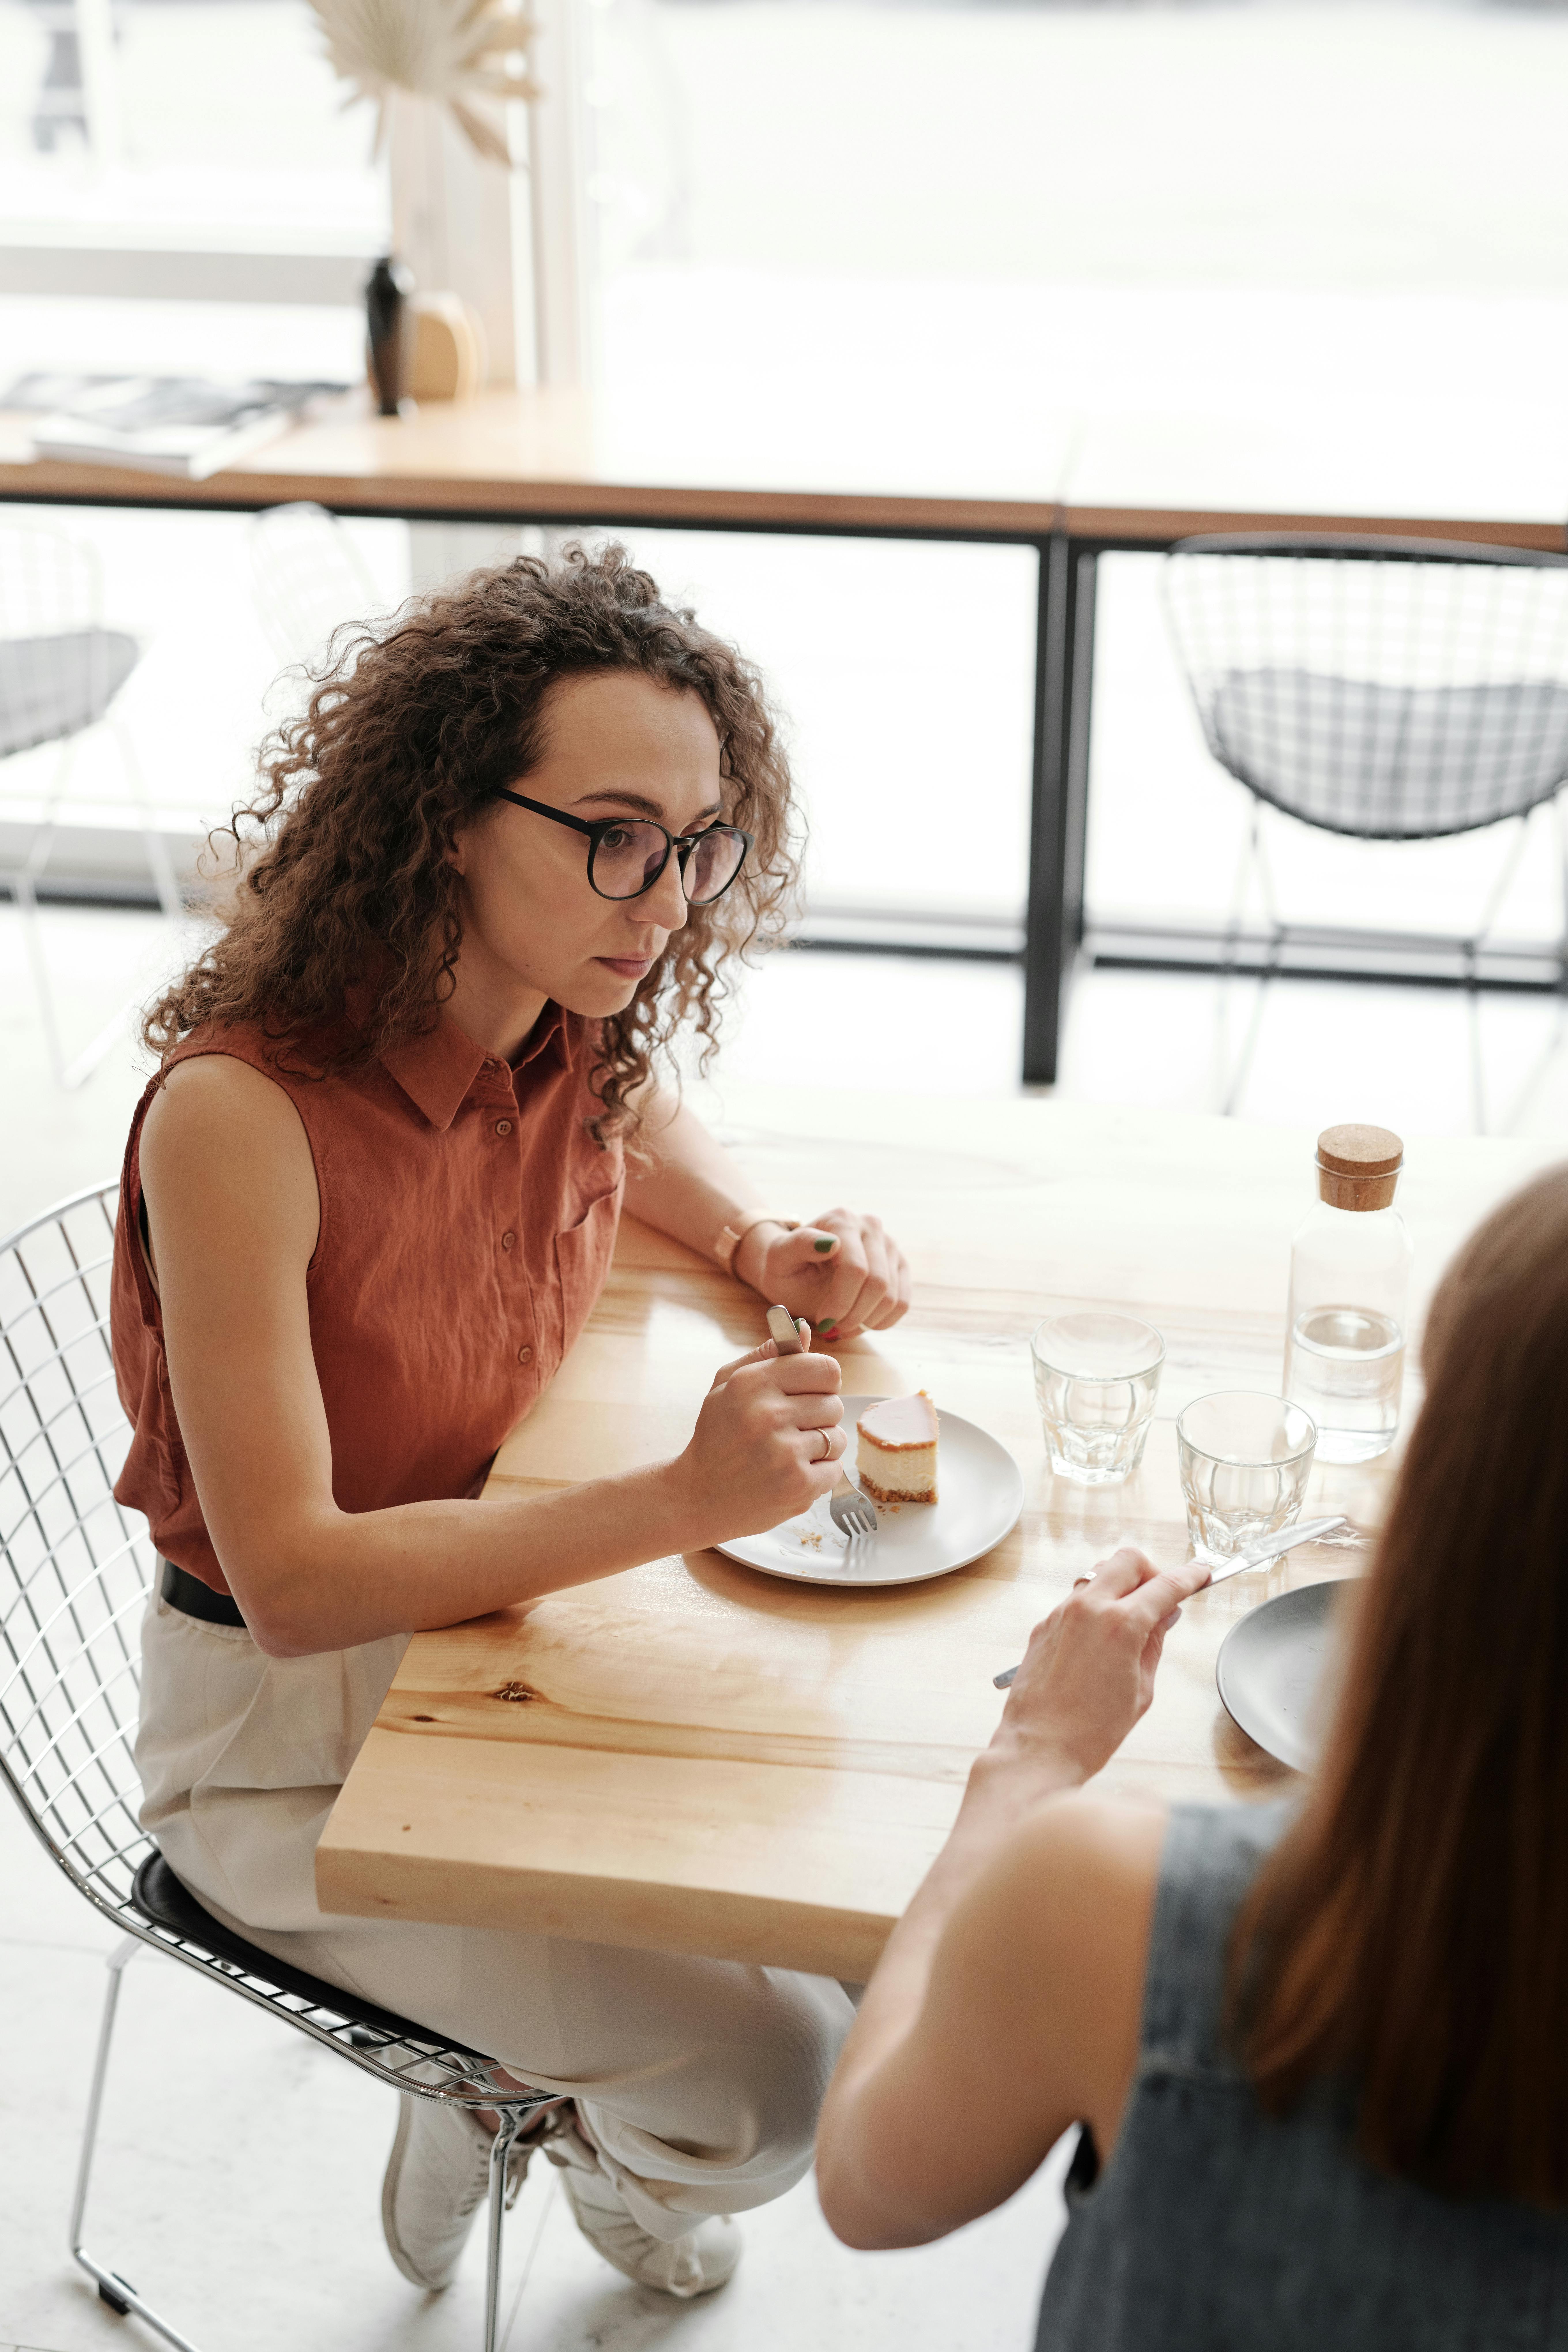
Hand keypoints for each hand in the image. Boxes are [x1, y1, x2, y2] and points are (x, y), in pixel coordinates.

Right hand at [668, 1335, 844, 1547]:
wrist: (698, 1497)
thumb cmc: (716, 1437)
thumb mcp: (727, 1386)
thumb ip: (767, 1354)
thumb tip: (804, 1329)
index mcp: (753, 1383)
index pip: (826, 1369)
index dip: (820, 1382)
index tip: (806, 1393)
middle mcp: (769, 1415)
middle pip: (834, 1404)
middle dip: (818, 1415)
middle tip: (790, 1428)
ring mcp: (785, 1453)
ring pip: (837, 1437)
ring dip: (819, 1446)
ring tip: (788, 1453)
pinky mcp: (798, 1485)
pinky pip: (835, 1468)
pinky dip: (819, 1473)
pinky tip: (790, 1473)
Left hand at [734, 1209, 911, 1340]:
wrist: (797, 1270)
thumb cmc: (786, 1267)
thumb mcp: (779, 1259)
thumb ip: (799, 1245)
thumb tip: (832, 1242)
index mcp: (841, 1220)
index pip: (855, 1269)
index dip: (841, 1303)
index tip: (822, 1322)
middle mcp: (871, 1226)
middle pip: (878, 1284)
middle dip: (854, 1316)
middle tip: (832, 1329)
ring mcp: (889, 1245)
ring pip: (892, 1297)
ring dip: (866, 1322)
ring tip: (841, 1326)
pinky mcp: (899, 1266)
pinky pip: (902, 1303)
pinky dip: (881, 1322)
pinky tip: (858, 1323)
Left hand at [988, 1548, 1210, 1785]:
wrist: (1039, 1748)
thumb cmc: (1092, 1731)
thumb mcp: (1141, 1689)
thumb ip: (1154, 1644)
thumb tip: (1165, 1614)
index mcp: (1120, 1625)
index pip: (1165, 1585)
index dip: (1190, 1576)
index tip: (1202, 1572)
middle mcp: (1088, 1608)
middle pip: (1128, 1560)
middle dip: (1151, 1572)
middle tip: (1160, 1599)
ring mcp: (1061, 1613)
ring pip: (1098, 1573)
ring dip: (1121, 1585)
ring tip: (1131, 1618)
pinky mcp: (1044, 1625)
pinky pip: (1076, 1598)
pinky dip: (1096, 1605)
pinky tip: (1102, 1636)